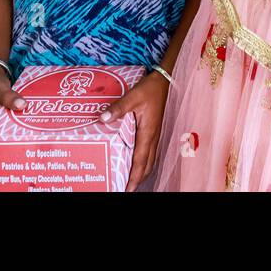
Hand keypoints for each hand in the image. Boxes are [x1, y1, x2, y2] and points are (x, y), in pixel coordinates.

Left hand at [99, 71, 169, 189]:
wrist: (167, 81)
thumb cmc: (151, 89)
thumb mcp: (133, 96)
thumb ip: (118, 108)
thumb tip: (103, 118)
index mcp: (147, 133)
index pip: (141, 161)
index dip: (135, 177)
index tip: (128, 189)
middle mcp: (153, 137)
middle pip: (147, 165)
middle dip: (138, 179)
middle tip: (127, 188)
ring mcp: (156, 134)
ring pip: (150, 159)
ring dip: (142, 171)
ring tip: (131, 179)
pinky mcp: (155, 130)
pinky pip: (151, 151)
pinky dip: (144, 161)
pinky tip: (136, 160)